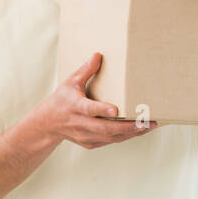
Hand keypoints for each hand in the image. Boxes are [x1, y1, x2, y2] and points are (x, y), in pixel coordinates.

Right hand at [41, 52, 157, 148]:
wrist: (47, 124)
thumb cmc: (61, 100)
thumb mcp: (70, 82)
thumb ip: (86, 70)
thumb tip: (98, 54)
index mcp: (75, 106)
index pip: (89, 109)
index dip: (102, 110)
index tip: (116, 110)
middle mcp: (80, 124)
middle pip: (106, 128)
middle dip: (129, 126)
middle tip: (148, 121)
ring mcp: (85, 136)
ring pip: (112, 137)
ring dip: (132, 133)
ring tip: (150, 125)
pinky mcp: (90, 143)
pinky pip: (111, 141)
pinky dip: (126, 136)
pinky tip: (139, 130)